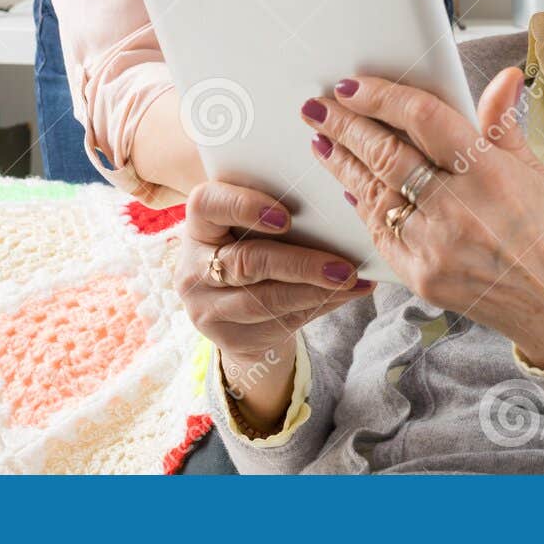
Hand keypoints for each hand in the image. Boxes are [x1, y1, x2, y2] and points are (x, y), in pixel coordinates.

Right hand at [175, 180, 375, 423]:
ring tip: (351, 282)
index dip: (244, 206)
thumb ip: (279, 217)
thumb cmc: (252, 248)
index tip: (287, 216)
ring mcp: (204, 308)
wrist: (236, 310)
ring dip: (314, 292)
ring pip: (264, 301)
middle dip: (300, 264)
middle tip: (344, 267)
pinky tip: (343, 296)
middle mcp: (192, 267)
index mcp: (199, 224)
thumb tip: (340, 212)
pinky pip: (278, 323)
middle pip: (246, 261)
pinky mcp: (227, 339)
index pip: (207, 204)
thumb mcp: (253, 227)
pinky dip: (317, 307)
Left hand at [300, 69, 543, 368]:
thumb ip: (504, 128)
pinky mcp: (424, 278)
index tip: (353, 85)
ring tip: (322, 140)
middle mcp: (459, 210)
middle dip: (346, 125)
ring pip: (374, 193)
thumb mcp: (543, 176)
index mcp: (492, 174)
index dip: (382, 97)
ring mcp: (436, 248)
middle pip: (386, 154)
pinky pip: (381, 234)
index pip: (422, 119)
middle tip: (319, 106)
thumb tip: (503, 78)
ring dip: (343, 164)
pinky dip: (363, 207)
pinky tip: (350, 188)